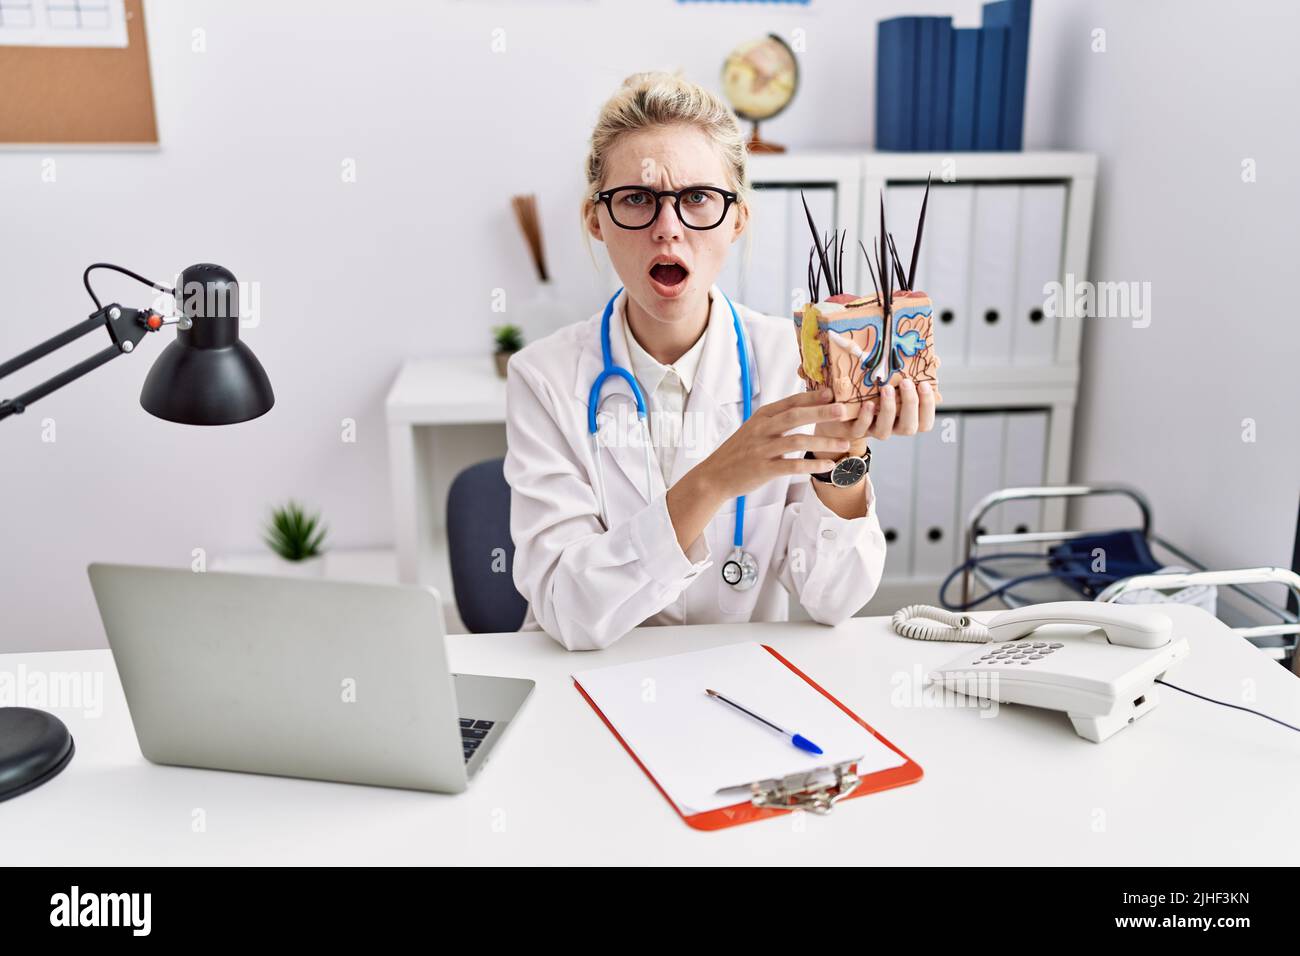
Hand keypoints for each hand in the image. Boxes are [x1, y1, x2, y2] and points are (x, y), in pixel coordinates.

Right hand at [694, 387, 853, 499]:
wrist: (714, 476)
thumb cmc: (738, 452)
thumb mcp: (753, 429)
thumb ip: (775, 419)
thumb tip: (803, 407)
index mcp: (761, 417)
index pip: (790, 402)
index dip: (812, 397)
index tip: (832, 392)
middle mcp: (762, 430)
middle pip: (795, 417)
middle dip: (821, 413)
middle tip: (844, 411)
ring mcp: (762, 449)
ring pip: (797, 441)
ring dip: (823, 442)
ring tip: (844, 443)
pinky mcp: (764, 469)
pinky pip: (793, 465)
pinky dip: (812, 465)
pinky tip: (828, 466)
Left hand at [814, 376, 939, 453]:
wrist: (838, 405)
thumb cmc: (872, 390)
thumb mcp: (893, 378)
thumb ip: (914, 370)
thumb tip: (935, 359)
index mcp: (904, 417)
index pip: (925, 422)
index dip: (928, 407)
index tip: (924, 385)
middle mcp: (891, 426)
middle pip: (909, 428)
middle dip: (910, 405)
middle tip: (907, 383)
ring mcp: (872, 429)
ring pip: (885, 432)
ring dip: (888, 410)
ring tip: (887, 388)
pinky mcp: (853, 430)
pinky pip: (861, 429)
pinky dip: (865, 417)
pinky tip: (867, 403)